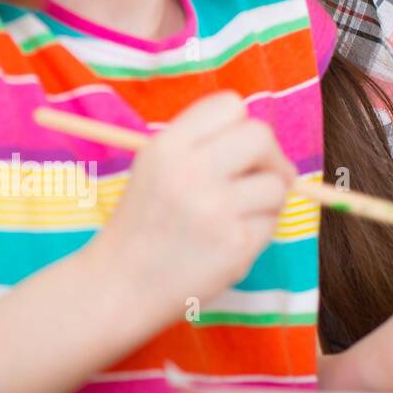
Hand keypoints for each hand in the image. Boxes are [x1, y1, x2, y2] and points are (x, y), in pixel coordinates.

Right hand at [95, 92, 296, 320]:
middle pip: (261, 136)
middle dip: (270, 157)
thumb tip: (266, 142)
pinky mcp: (235, 243)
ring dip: (267, 201)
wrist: (116, 288)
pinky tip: (228, 243)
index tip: (240, 149)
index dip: (242, 125)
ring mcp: (214, 208)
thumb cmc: (144, 225)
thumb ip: (203, 146)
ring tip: (237, 218)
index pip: (229, 105)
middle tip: (263, 178)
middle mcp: (190, 171)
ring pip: (276, 184)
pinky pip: (271, 223)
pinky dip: (258, 232)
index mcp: (167, 147)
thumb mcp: (156, 168)